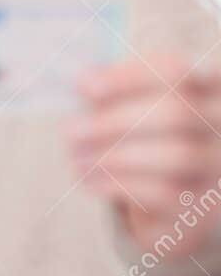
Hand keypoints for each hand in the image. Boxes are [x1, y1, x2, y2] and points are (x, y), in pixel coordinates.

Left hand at [69, 54, 220, 259]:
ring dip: (113, 155)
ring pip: (175, 154)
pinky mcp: (205, 205)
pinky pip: (163, 192)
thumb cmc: (146, 140)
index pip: (176, 71)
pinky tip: (88, 179)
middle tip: (70, 131)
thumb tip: (83, 79)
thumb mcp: (131, 109)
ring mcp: (220, 167)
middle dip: (113, 121)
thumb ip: (112, 91)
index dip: (128, 77)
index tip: (83, 87)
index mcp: (209, 89)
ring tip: (76, 157)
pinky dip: (116, 183)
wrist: (173, 200)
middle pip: (177, 112)